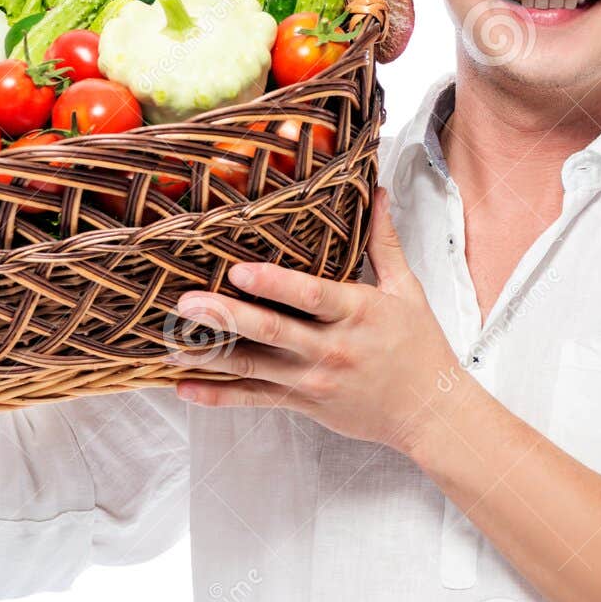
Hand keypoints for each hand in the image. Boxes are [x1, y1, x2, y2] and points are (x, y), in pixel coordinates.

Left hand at [168, 186, 460, 454]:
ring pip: (254, 367)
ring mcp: (313, 380)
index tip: (238, 271)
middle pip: (272, 331)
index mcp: (356, 312)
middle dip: (226, 316)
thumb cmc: (419, 346)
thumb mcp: (405, 289)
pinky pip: (255, 399)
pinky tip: (185, 389)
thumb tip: (377, 190)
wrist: (429, 410)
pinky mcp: (303, 403)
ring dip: (210, 356)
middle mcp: (331, 348)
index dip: (274, 284)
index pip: (311, 295)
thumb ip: (383, 240)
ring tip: (171, 345)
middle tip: (186, 303)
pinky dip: (219, 397)